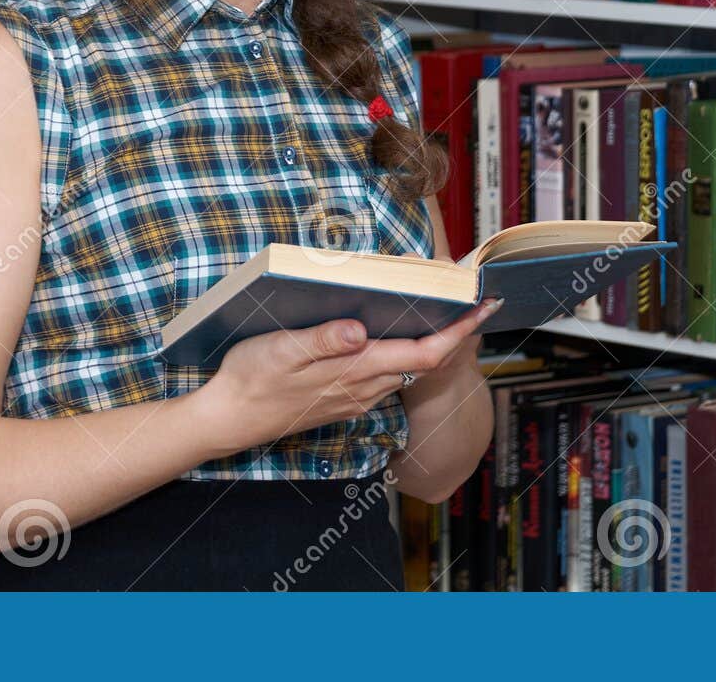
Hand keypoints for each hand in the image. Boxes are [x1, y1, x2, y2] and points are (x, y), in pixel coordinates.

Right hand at [194, 300, 501, 455]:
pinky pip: (389, 372)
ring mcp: (358, 395)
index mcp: (357, 370)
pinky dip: (406, 349)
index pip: (425, 353)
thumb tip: (359, 329)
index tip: (485, 306)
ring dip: (431, 338)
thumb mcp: (279, 352)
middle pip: (427, 359)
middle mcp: (366, 387)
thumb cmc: (251, 380)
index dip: (460, 330)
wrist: (230, 420)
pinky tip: (400, 329)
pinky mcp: (347, 396)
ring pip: (409, 365)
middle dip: (455, 328)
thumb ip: (322, 340)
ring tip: (445, 304)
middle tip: (473, 294)